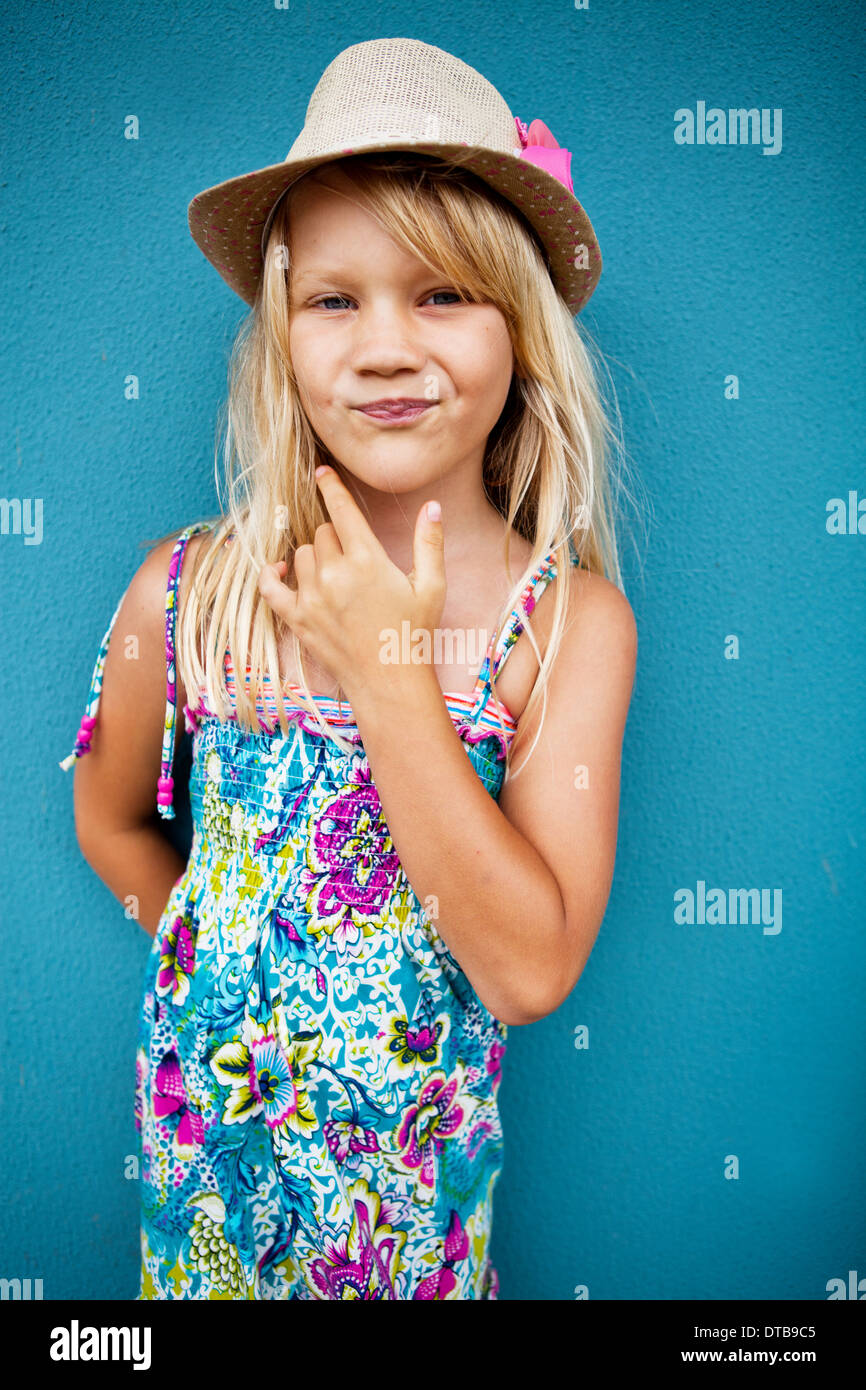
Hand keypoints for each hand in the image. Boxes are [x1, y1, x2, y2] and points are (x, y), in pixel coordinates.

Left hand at [257, 465, 446, 702]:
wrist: (390, 682)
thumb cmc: (413, 634)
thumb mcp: (432, 586)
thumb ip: (429, 542)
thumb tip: (432, 505)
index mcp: (368, 560)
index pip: (341, 510)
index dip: (331, 486)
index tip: (322, 472)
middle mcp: (335, 574)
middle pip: (322, 533)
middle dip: (336, 538)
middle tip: (354, 560)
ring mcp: (312, 597)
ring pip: (302, 555)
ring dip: (315, 558)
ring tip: (336, 577)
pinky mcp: (297, 618)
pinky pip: (270, 585)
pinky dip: (271, 573)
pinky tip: (280, 569)